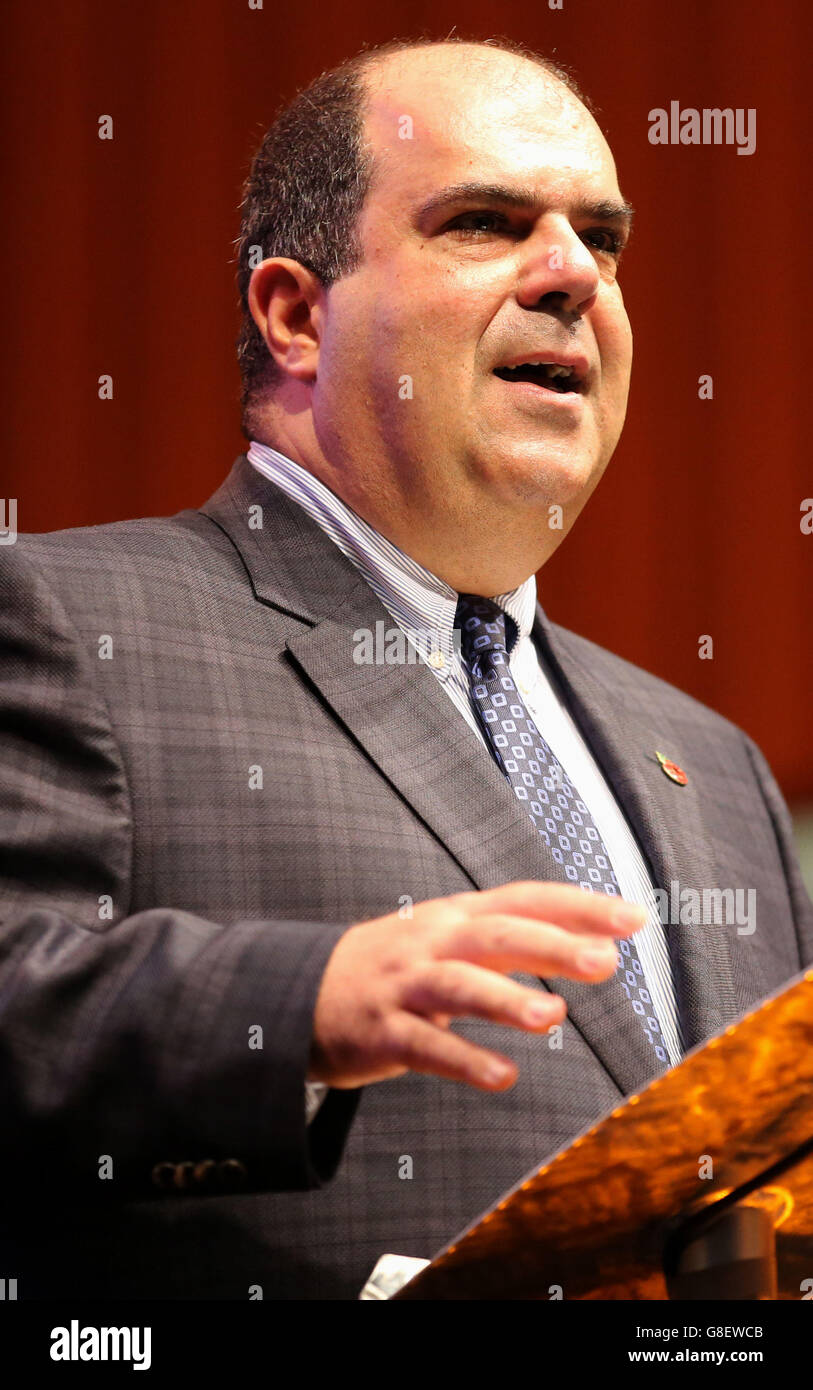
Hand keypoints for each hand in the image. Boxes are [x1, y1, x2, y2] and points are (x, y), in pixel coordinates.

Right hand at [308, 881, 645, 1092]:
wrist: (303, 991)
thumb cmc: (396, 967)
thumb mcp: (454, 939)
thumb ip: (521, 940)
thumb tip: (600, 943)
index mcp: (457, 916)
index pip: (525, 900)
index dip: (578, 906)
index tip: (632, 918)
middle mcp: (434, 942)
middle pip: (496, 934)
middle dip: (550, 945)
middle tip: (602, 961)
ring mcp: (406, 985)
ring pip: (459, 986)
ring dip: (505, 999)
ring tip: (552, 1015)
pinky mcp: (382, 1030)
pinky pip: (426, 1046)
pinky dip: (465, 1061)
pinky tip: (502, 1075)